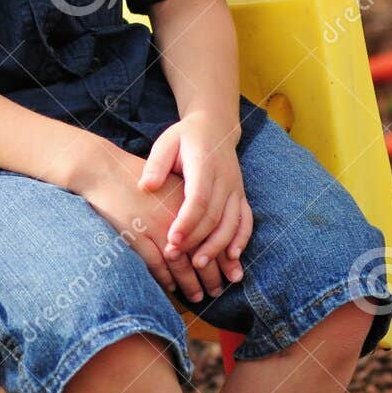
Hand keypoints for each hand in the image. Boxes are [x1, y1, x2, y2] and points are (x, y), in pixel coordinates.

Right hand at [76, 143, 230, 303]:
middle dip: (209, 275)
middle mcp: (174, 217)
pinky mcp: (135, 236)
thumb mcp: (166, 182)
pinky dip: (163, 277)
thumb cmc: (134, 176)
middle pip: (198, 252)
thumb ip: (183, 203)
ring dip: (189, 283)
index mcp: (185, 203)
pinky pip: (154, 263)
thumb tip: (200, 225)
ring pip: (178, 263)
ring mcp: (154, 228)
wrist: (104, 171)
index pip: (210, 234)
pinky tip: (170, 287)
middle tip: (217, 291)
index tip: (231, 271)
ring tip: (198, 296)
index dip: (222, 256)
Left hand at [136, 109, 251, 284]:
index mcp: (204, 165)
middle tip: (175, 257)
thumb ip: (156, 164)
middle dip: (195, 240)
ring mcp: (235, 188)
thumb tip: (145, 186)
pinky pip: (246, 220)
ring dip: (217, 246)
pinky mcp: (241, 195)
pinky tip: (232, 258)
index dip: (186, 222)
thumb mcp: (166, 142)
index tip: (171, 241)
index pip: (198, 199)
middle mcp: (224, 179)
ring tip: (200, 266)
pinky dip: (241, 240)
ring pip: (231, 223)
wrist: (216, 126)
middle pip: (214, 216)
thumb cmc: (184, 137)